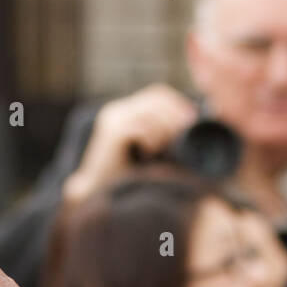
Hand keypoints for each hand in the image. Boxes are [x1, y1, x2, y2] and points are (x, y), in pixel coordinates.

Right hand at [62, 83, 198, 204]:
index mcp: (124, 112)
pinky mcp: (112, 133)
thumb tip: (189, 125)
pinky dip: (151, 139)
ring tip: (164, 147)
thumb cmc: (122, 175)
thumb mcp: (146, 149)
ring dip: (164, 129)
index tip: (191, 119)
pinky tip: (150, 153)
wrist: (94, 191)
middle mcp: (117, 111)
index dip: (177, 103)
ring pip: (151, 112)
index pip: (156, 94)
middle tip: (186, 130)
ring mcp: (113, 120)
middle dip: (176, 113)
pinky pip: (141, 128)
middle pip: (156, 98)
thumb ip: (161, 135)